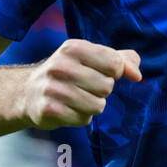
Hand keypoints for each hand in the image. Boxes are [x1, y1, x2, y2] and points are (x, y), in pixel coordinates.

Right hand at [20, 39, 141, 129]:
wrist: (29, 92)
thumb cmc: (69, 72)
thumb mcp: (92, 58)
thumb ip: (121, 59)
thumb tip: (137, 75)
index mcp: (74, 47)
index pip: (114, 63)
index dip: (116, 72)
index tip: (104, 73)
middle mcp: (61, 65)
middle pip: (107, 86)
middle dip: (101, 91)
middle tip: (84, 87)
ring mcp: (53, 88)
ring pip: (98, 105)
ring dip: (92, 106)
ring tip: (76, 99)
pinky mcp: (49, 110)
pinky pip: (83, 119)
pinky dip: (80, 118)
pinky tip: (67, 109)